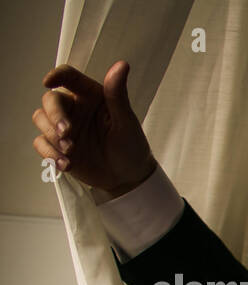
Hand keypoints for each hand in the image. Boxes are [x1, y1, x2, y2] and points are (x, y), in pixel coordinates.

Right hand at [32, 60, 156, 196]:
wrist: (128, 179)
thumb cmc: (131, 147)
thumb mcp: (126, 121)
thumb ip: (118, 94)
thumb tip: (121, 66)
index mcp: (90, 96)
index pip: (69, 77)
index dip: (56, 75)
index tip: (49, 81)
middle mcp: (74, 108)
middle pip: (50, 100)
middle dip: (54, 115)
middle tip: (67, 132)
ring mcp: (64, 127)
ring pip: (41, 120)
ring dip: (52, 136)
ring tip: (70, 151)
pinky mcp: (57, 146)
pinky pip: (41, 143)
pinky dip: (50, 153)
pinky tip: (66, 163)